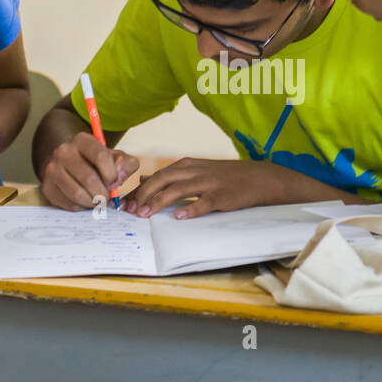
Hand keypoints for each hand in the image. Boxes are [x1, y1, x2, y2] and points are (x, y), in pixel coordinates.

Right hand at [40, 131, 139, 210]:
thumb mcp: (116, 158)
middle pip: (89, 178)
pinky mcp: (47, 187)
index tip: (115, 184)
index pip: (101, 157)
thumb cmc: (97, 163)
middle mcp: (64, 151)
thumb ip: (126, 164)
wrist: (69, 167)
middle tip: (107, 198)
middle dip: (103, 193)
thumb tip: (118, 177)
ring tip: (97, 201)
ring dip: (92, 202)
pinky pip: (68, 204)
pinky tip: (85, 202)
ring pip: (77, 194)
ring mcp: (52, 169)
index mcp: (83, 140)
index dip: (112, 175)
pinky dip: (81, 207)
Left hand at [124, 158, 288, 218]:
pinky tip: (180, 217)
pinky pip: (204, 202)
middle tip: (129, 211)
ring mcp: (208, 183)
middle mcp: (194, 171)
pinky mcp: (222, 196)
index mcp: (186, 165)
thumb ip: (171, 175)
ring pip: (178, 190)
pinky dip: (191, 209)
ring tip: (146, 214)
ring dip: (160, 202)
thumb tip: (145, 178)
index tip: (124, 204)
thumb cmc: (224, 176)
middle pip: (163, 180)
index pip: (156, 176)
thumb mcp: (196, 170)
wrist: (258, 178)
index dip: (138, 190)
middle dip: (143, 195)